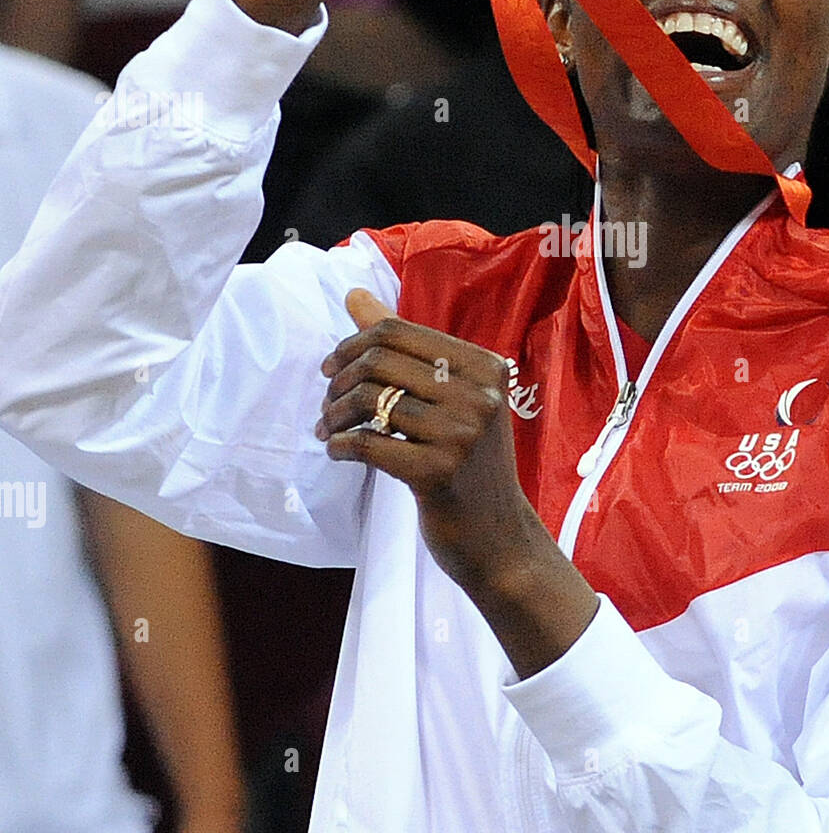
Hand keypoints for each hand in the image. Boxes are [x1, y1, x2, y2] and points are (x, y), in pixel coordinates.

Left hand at [317, 290, 543, 590]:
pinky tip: (337, 451)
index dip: (352, 344)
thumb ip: (403, 346)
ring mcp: (462, 434)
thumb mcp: (448, 399)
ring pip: (369, 401)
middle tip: (327, 403)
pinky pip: (366, 444)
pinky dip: (339, 445)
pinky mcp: (438, 473)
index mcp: (484, 367)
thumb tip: (354, 295)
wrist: (497, 537)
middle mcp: (479, 395)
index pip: (399, 331)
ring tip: (327, 429)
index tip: (331, 368)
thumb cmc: (467, 463)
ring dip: (333, 415)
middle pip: (380, 361)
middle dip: (339, 380)